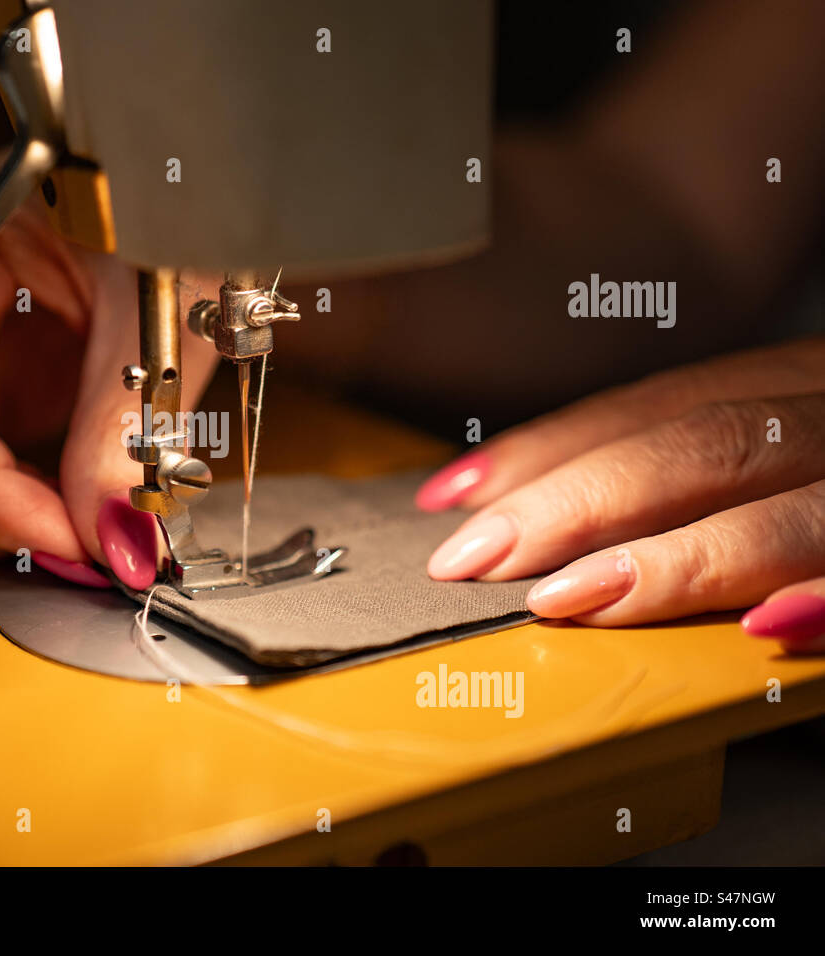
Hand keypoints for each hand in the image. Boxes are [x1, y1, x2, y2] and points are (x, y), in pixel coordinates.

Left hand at [416, 337, 824, 652]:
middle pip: (700, 443)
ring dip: (671, 559)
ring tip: (565, 598)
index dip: (545, 451)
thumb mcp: (786, 437)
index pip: (653, 408)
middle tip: (473, 558)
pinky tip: (762, 626)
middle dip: (576, 503)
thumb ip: (691, 464)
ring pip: (783, 508)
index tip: (447, 497)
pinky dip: (823, 595)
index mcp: (792, 383)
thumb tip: (522, 508)